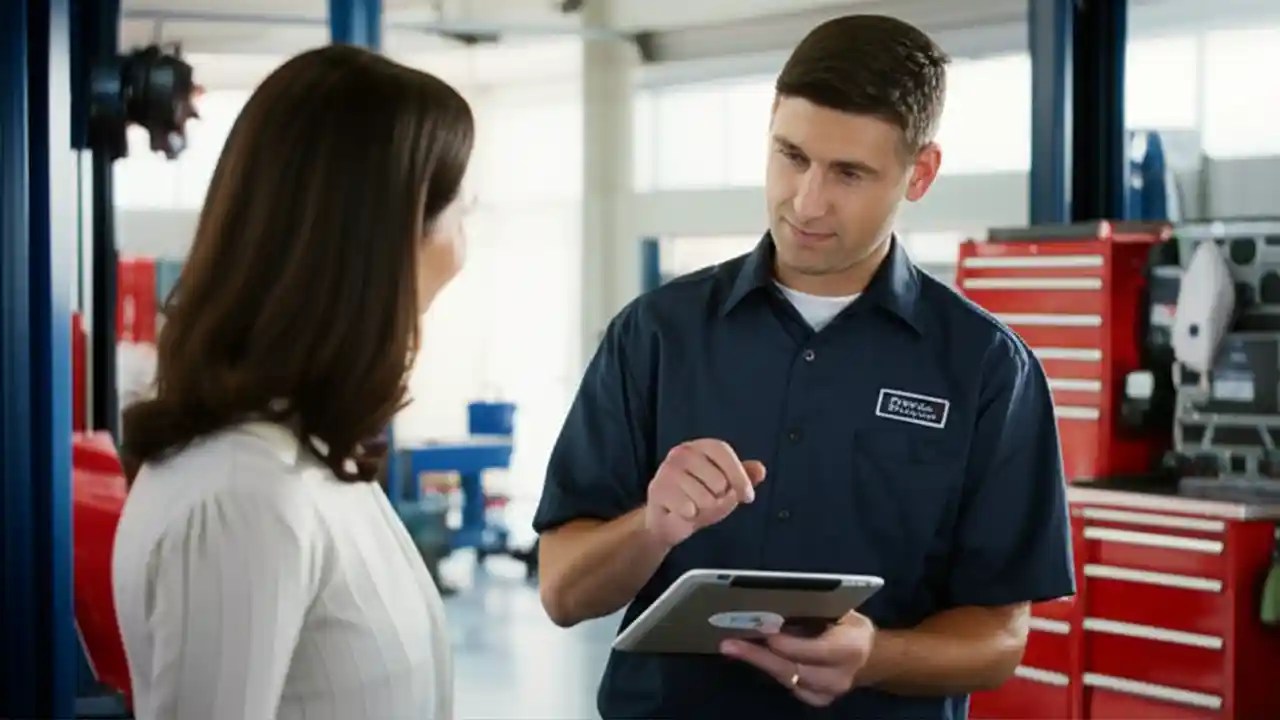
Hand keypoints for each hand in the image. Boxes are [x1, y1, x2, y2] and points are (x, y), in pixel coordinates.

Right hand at [643, 439, 766, 547]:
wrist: (666, 522)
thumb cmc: (698, 500)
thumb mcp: (727, 489)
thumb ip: (743, 478)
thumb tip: (760, 469)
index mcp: (701, 447)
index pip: (722, 452)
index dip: (738, 475)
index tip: (748, 497)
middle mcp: (682, 453)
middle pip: (717, 479)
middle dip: (720, 499)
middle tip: (709, 502)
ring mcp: (667, 470)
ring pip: (704, 497)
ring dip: (705, 510)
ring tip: (694, 508)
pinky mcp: (658, 489)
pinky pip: (688, 508)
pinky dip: (690, 516)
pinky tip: (683, 513)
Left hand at [720, 611, 875, 707]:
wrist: (870, 658)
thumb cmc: (850, 626)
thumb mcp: (842, 611)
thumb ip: (816, 611)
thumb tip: (777, 605)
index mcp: (851, 647)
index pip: (815, 649)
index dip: (788, 643)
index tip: (763, 632)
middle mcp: (841, 675)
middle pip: (793, 668)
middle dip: (759, 655)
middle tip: (730, 643)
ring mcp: (829, 692)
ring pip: (786, 679)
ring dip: (758, 662)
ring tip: (732, 647)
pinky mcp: (818, 700)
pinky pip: (788, 686)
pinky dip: (770, 670)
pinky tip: (752, 656)